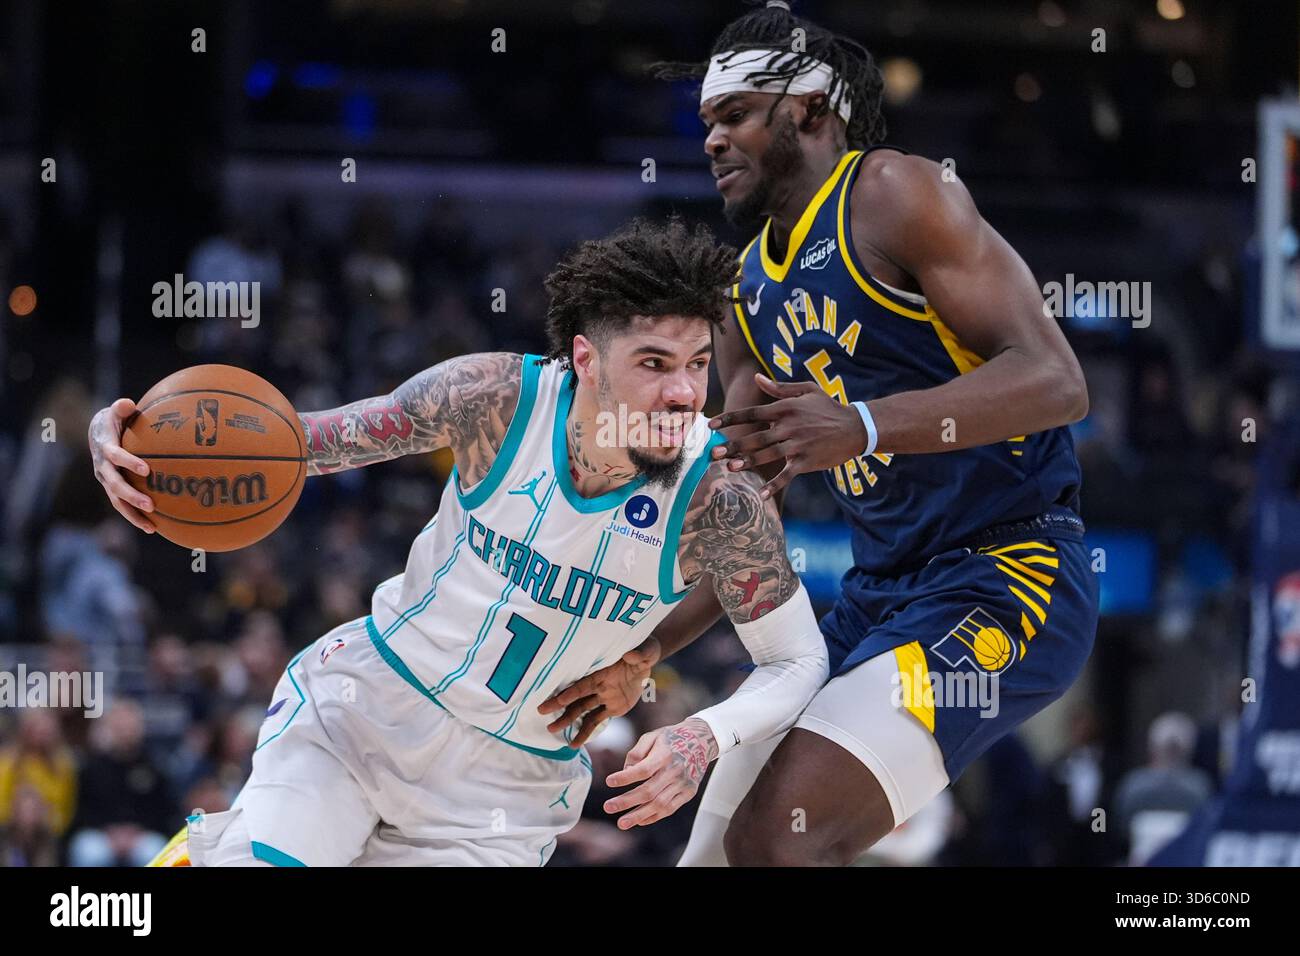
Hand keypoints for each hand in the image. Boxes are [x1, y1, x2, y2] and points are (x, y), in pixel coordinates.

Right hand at [88, 398, 155, 533]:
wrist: (97, 433)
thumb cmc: (114, 420)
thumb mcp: (116, 411)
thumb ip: (122, 408)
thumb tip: (128, 404)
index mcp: (105, 448)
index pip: (116, 456)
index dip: (129, 462)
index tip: (147, 470)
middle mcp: (103, 467)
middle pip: (115, 484)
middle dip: (132, 496)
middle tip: (151, 504)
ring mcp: (106, 480)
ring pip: (117, 501)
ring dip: (133, 514)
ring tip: (152, 527)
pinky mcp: (111, 489)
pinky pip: (122, 506)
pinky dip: (135, 517)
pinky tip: (153, 528)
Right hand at [537, 636, 659, 747]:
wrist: (646, 659)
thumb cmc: (644, 649)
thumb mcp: (646, 650)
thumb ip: (639, 654)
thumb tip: (631, 655)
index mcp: (603, 673)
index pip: (585, 684)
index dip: (573, 692)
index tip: (558, 699)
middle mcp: (599, 686)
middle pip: (576, 697)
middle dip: (559, 705)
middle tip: (540, 712)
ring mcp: (604, 697)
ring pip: (581, 711)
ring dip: (567, 721)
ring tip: (552, 730)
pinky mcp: (612, 708)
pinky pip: (596, 721)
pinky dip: (585, 732)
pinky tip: (574, 744)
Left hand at [603, 717, 717, 829]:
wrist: (702, 741)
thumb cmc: (671, 738)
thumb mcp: (653, 736)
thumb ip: (636, 752)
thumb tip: (626, 771)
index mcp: (665, 754)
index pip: (644, 769)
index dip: (625, 777)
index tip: (608, 782)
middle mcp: (675, 771)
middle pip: (649, 791)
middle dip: (626, 801)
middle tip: (608, 807)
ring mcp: (683, 784)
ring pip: (659, 804)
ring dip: (639, 815)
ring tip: (621, 823)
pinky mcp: (688, 793)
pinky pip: (670, 809)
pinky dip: (654, 817)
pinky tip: (639, 821)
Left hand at [709, 373, 867, 498]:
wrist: (855, 427)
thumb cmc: (828, 406)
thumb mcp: (807, 390)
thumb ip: (779, 387)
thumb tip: (756, 378)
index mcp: (786, 408)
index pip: (752, 413)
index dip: (730, 419)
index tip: (712, 426)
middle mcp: (789, 426)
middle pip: (756, 437)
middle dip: (733, 445)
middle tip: (712, 453)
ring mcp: (798, 445)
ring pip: (768, 455)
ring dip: (747, 462)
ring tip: (729, 468)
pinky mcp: (807, 462)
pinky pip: (787, 475)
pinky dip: (775, 485)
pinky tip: (761, 495)